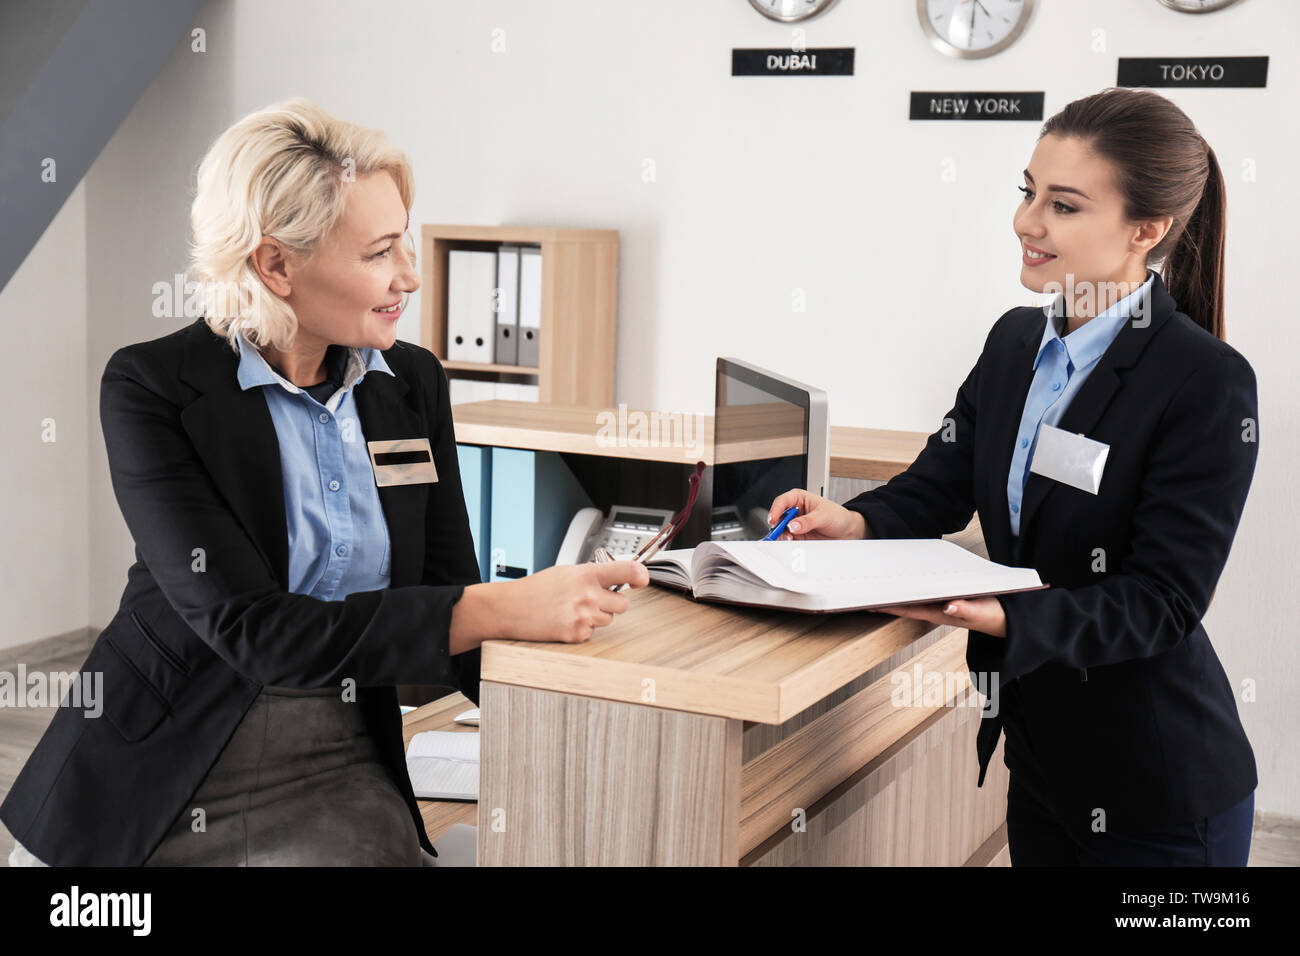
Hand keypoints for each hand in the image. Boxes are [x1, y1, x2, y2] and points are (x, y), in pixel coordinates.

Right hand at [502, 560, 649, 643]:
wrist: (510, 608)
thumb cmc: (536, 589)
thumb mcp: (565, 572)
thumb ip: (592, 575)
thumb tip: (616, 577)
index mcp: (586, 574)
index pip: (627, 571)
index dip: (640, 575)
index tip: (642, 579)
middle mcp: (588, 595)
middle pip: (623, 604)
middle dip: (612, 603)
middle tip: (594, 599)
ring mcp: (582, 617)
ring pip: (608, 620)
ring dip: (597, 616)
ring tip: (573, 610)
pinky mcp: (575, 634)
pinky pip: (592, 633)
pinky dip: (582, 629)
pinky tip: (565, 621)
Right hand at [766, 488, 866, 540]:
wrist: (847, 531)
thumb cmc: (838, 516)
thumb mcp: (824, 516)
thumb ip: (808, 521)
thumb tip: (793, 525)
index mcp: (799, 499)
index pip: (783, 501)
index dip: (776, 509)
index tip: (774, 519)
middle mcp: (795, 511)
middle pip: (779, 517)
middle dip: (777, 525)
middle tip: (779, 533)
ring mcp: (795, 524)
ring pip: (781, 530)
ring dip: (782, 535)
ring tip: (788, 539)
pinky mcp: (798, 536)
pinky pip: (788, 539)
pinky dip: (787, 542)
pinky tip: (791, 543)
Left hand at [873, 596, 1007, 637]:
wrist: (1011, 620)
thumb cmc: (997, 617)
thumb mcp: (983, 612)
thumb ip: (966, 609)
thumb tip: (947, 605)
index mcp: (941, 614)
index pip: (908, 608)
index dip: (888, 605)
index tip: (868, 601)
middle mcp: (937, 610)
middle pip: (904, 603)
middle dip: (884, 598)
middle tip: (862, 589)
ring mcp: (941, 605)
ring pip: (912, 598)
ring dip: (896, 592)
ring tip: (876, 583)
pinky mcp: (948, 597)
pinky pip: (924, 591)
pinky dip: (911, 586)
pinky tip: (903, 580)